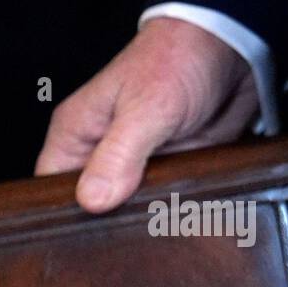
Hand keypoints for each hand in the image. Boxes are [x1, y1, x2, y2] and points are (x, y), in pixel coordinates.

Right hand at [35, 17, 258, 212]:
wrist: (231, 50)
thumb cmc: (177, 61)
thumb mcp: (146, 109)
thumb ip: (119, 155)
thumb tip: (92, 200)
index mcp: (82, 133)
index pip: (55, 186)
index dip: (69, 212)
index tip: (93, 233)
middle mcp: (109, 151)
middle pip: (100, 204)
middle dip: (117, 221)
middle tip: (138, 236)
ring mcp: (146, 163)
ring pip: (140, 206)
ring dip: (155, 217)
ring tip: (168, 228)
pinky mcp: (179, 168)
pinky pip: (176, 199)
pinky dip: (185, 208)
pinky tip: (194, 218)